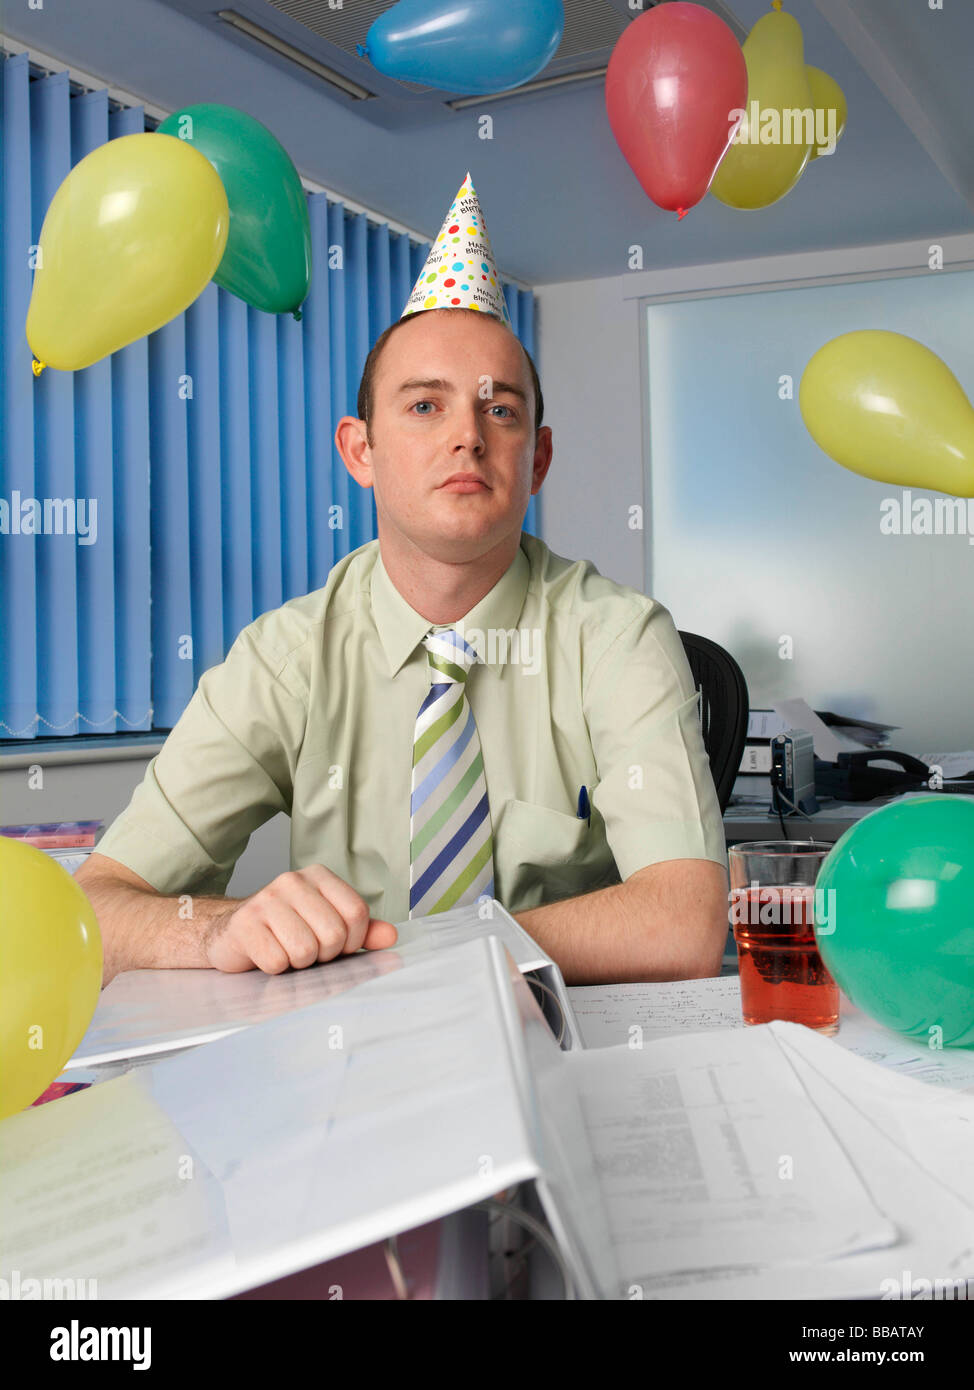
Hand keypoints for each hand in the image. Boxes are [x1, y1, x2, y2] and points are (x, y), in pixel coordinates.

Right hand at [203, 865, 397, 973]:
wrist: (233, 933)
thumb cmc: (286, 931)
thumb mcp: (328, 925)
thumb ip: (362, 931)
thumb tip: (391, 936)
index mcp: (318, 876)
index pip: (356, 912)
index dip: (352, 940)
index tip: (338, 946)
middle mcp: (292, 881)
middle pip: (333, 934)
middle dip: (325, 954)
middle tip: (308, 950)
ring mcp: (265, 900)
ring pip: (305, 949)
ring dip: (300, 963)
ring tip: (288, 951)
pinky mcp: (244, 924)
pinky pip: (277, 961)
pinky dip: (276, 968)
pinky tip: (267, 955)